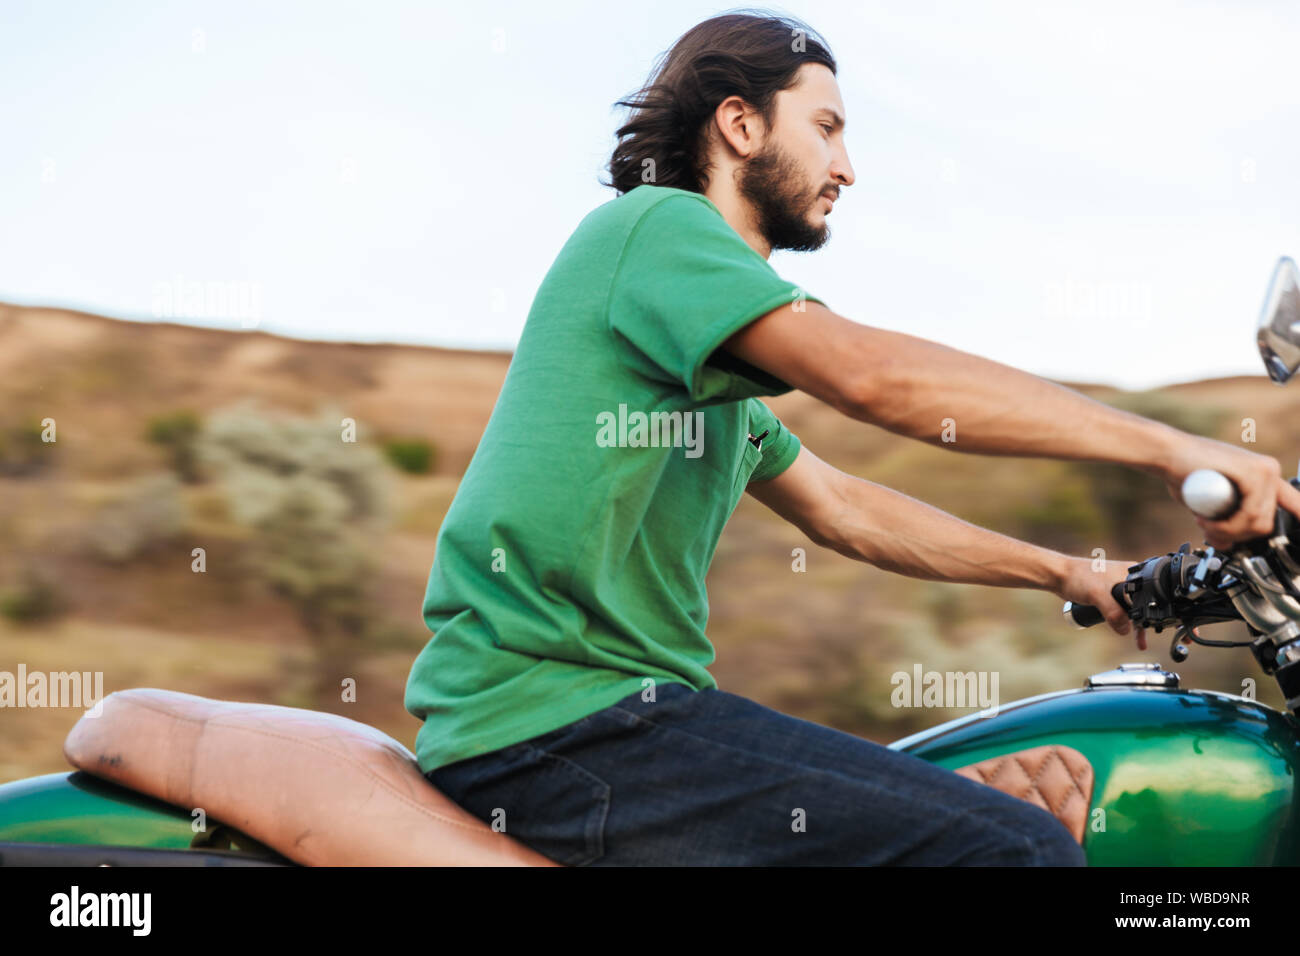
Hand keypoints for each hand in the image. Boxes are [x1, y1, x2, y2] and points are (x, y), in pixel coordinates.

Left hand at [1056, 556, 1146, 650]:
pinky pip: (1119, 609)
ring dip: (1132, 623)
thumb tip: (1126, 630)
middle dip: (1142, 622)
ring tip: (1138, 642)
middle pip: (1140, 604)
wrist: (1058, 575)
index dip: (1148, 614)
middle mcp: (1128, 578)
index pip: (1147, 597)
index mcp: (1132, 574)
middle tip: (1142, 642)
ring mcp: (1117, 586)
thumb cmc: (1077, 577)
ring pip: (1129, 608)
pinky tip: (1122, 629)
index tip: (1148, 630)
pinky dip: (1122, 620)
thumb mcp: (1098, 595)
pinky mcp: (1108, 593)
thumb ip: (1113, 612)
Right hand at [1161, 437, 1299, 550]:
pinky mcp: (1255, 473)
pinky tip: (1206, 519)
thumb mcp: (1208, 506)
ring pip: (1258, 523)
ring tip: (1204, 523)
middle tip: (1209, 531)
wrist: (1166, 453)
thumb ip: (1222, 523)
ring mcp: (1265, 471)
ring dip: (1228, 532)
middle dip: (1235, 536)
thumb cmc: (1181, 473)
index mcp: (1263, 476)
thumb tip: (1227, 546)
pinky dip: (1227, 525)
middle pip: (1267, 523)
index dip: (1296, 520)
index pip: (1293, 504)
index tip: (1295, 538)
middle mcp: (1270, 471)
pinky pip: (1250, 515)